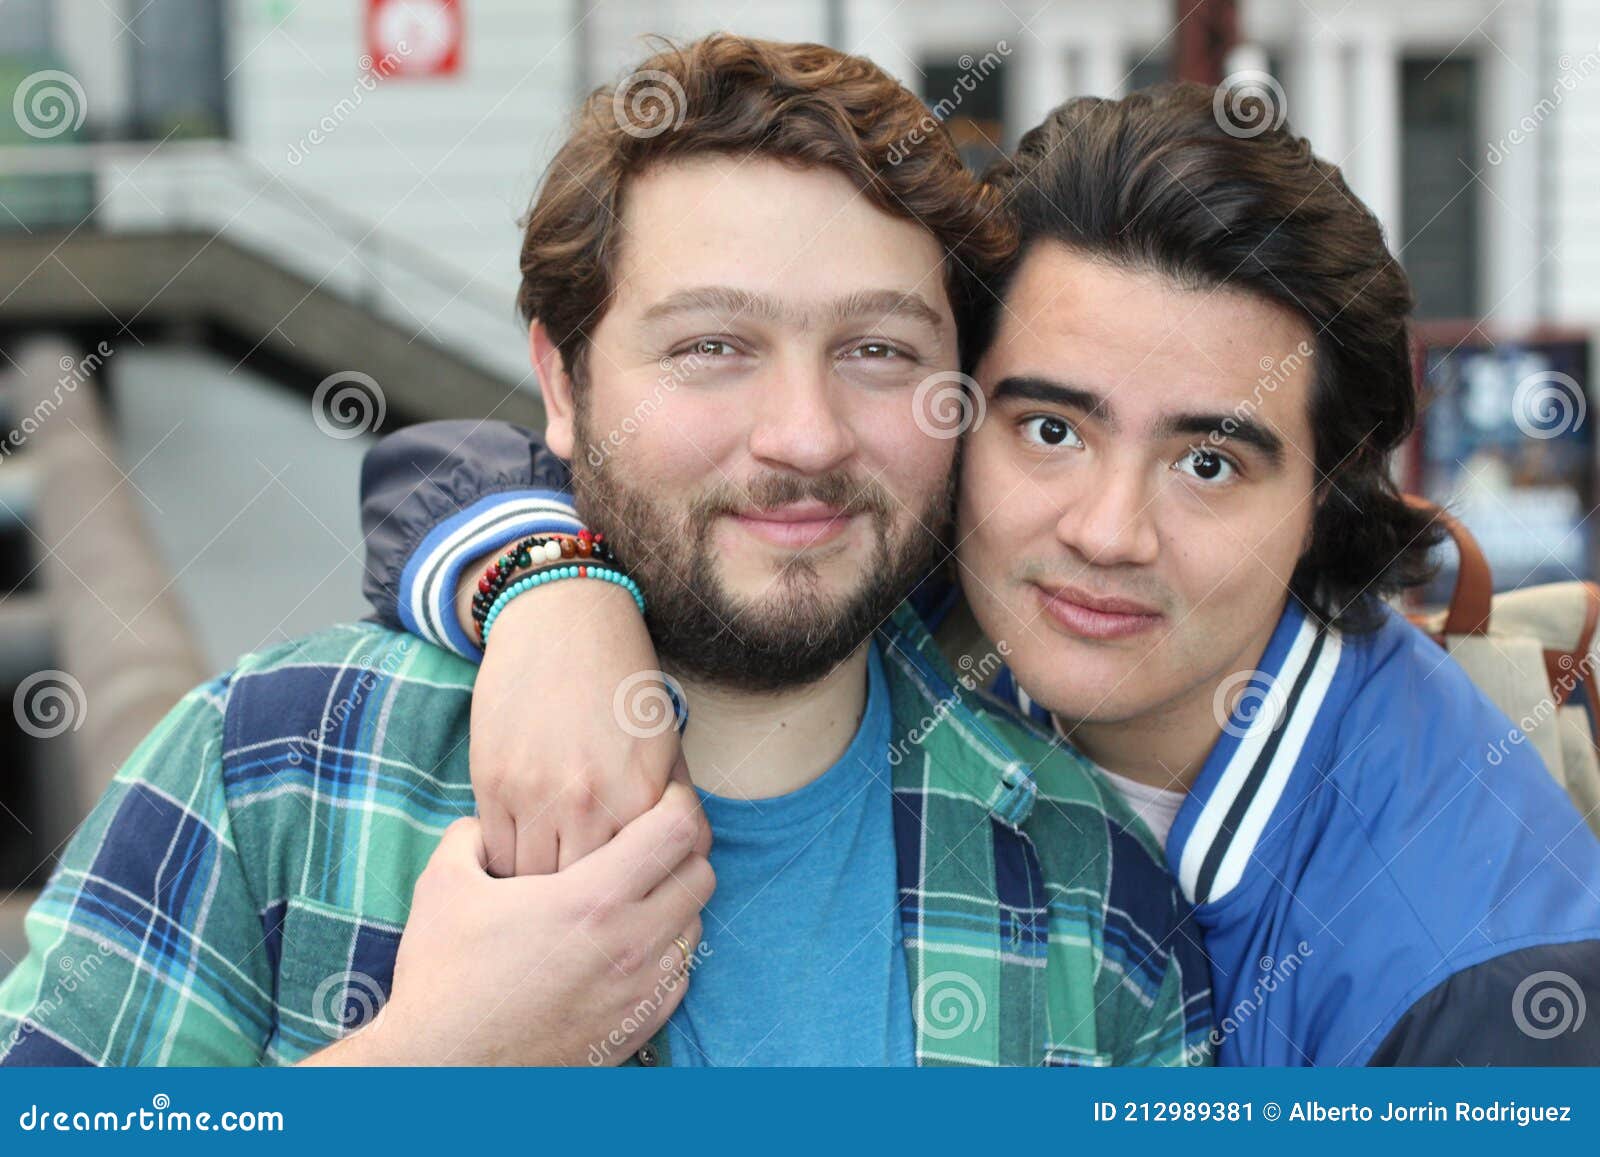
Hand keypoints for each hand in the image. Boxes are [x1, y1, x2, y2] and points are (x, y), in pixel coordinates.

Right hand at [306, 790, 713, 1065]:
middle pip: (701, 875)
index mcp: (593, 899)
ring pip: (696, 926)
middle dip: (683, 851)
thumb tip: (481, 822)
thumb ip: (470, 835)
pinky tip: (627, 946)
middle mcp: (631, 944)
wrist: (441, 1071)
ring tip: (636, 895)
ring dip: (676, 903)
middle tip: (650, 843)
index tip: (662, 798)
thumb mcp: (444, 885)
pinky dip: (666, 952)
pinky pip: (681, 976)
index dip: (677, 804)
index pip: (678, 832)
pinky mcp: (637, 1029)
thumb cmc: (442, 977)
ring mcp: (639, 992)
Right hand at [462, 562, 693, 876]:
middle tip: (584, 908)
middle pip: (583, 893)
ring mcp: (535, 793)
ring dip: (541, 892)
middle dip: (584, 905)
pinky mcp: (493, 783)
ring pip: (534, 880)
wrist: (564, 621)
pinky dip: (508, 866)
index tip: (627, 894)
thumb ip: (672, 807)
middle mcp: (589, 802)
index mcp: (639, 796)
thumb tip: (685, 859)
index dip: (635, 895)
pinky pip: (498, 850)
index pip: (641, 881)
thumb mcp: (665, 744)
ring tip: (549, 896)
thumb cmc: (623, 683)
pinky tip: (519, 864)